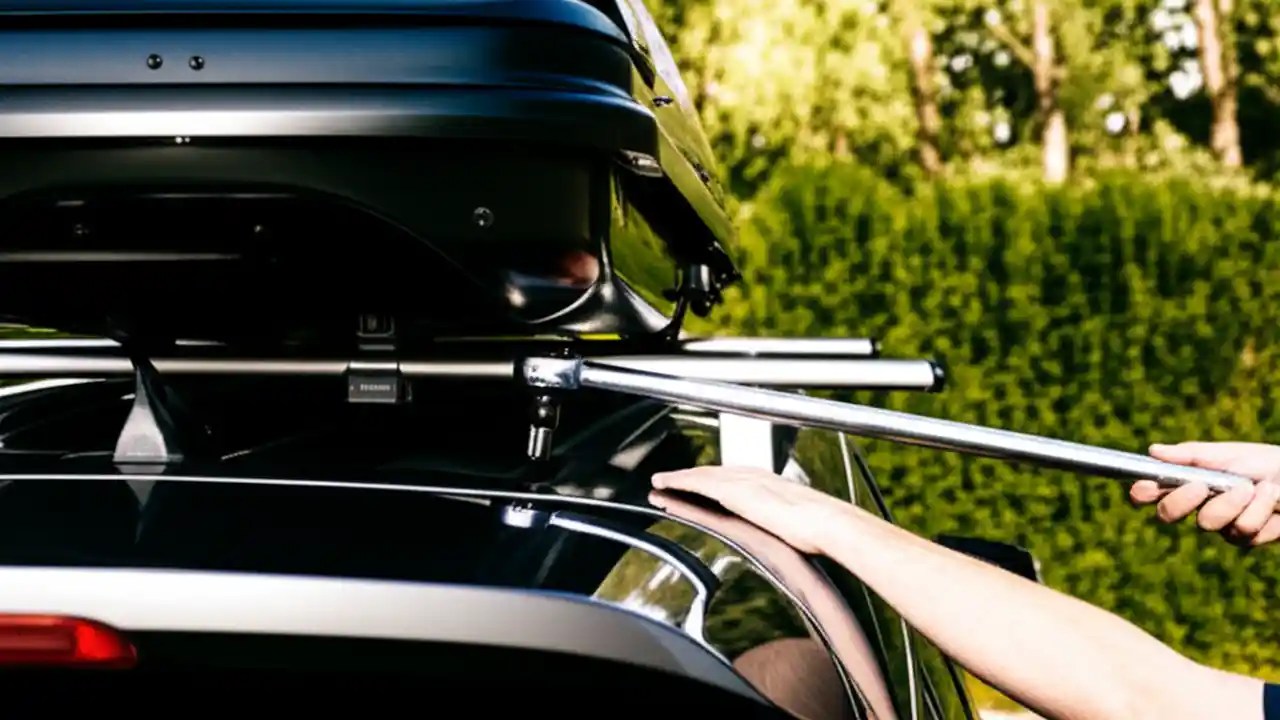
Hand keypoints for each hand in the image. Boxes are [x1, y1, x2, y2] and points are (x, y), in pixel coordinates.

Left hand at [651, 466, 853, 553]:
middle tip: (672, 479)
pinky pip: (697, 483)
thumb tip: (793, 542)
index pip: (735, 478)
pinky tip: (664, 484)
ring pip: (702, 475)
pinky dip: (679, 481)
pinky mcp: (733, 491)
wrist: (827, 523)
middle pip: (715, 473)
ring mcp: (744, 482)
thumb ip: (788, 530)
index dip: (714, 480)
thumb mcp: (801, 528)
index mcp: (771, 485)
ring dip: (679, 477)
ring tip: (660, 481)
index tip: (701, 483)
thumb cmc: (823, 530)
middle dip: (693, 475)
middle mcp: (755, 477)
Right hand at [1131, 442, 1279, 545]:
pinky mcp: (1246, 538)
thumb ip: (1192, 455)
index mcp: (1186, 483)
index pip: (1150, 492)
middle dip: (1181, 500)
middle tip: (1201, 485)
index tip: (1145, 487)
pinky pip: (1242, 530)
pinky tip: (1271, 496)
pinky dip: (1259, 509)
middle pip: (1167, 514)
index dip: (1141, 493)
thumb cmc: (1262, 463)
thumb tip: (1154, 451)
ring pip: (1207, 523)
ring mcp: (1220, 525)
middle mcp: (1197, 507)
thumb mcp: (1227, 454)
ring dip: (1233, 501)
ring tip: (1255, 485)